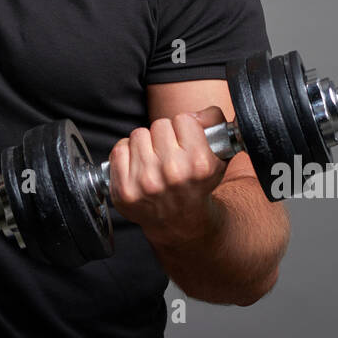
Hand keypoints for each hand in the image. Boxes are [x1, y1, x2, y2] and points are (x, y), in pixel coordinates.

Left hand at [108, 107, 228, 246]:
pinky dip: (126, 154)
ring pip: (138, 135)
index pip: (183, 119)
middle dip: (164, 137)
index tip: (186, 143)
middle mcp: (172, 173)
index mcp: (198, 163)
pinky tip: (138, 167)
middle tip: (169, 154)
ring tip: (154, 161)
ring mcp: (146, 183)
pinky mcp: (124, 191)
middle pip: (159, 125)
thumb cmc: (197, 184)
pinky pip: (119, 150)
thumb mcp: (218, 155)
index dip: (185, 129)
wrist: (180, 223)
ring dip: (145, 144)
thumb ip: (214, 122)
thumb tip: (195, 114)